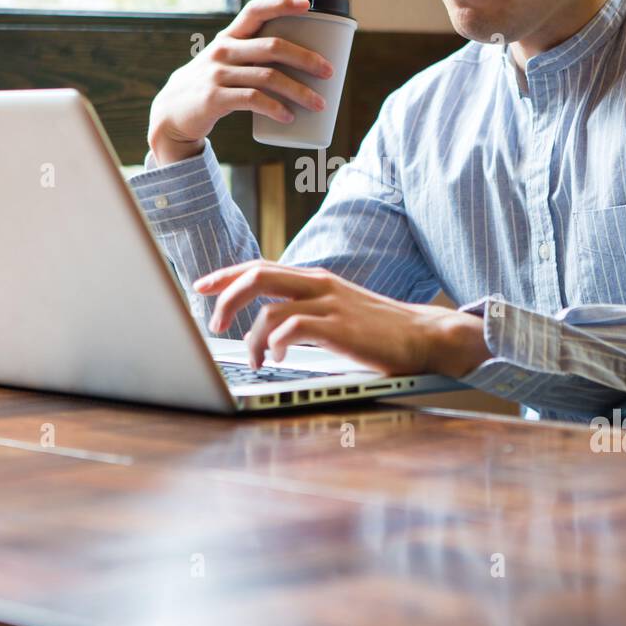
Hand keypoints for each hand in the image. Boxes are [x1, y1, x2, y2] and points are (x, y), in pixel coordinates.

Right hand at [147, 0, 334, 165]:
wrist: (172, 111)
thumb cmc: (212, 85)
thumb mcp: (225, 62)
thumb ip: (252, 56)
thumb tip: (302, 60)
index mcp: (229, 37)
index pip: (255, 10)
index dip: (282, 5)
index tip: (307, 6)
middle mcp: (223, 51)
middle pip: (272, 47)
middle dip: (306, 58)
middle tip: (329, 72)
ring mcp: (217, 74)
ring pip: (268, 77)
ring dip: (299, 91)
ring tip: (318, 104)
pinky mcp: (214, 98)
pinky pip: (252, 100)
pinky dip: (275, 108)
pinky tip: (289, 116)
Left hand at [193, 261, 489, 378]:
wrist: (423, 335)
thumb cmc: (379, 329)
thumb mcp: (337, 310)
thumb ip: (306, 309)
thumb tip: (269, 323)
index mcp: (315, 280)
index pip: (261, 267)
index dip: (226, 275)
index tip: (201, 286)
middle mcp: (319, 285)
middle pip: (258, 276)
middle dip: (226, 297)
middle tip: (213, 322)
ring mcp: (329, 305)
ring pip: (271, 309)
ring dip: (252, 337)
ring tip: (256, 358)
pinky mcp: (339, 328)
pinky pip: (293, 328)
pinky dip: (277, 343)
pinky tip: (278, 358)